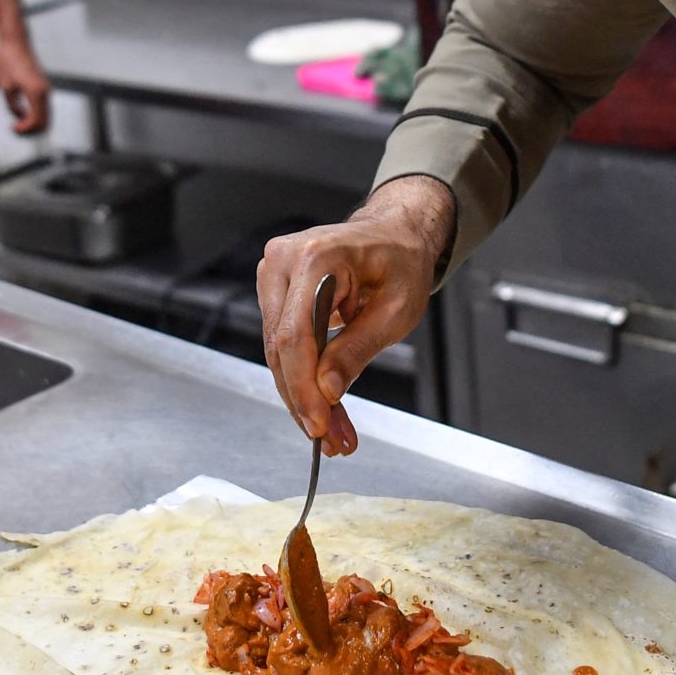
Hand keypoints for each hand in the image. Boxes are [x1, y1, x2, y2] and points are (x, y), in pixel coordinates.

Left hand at [0, 38, 51, 134]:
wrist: (16, 44)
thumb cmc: (9, 62)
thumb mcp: (6, 87)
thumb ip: (13, 106)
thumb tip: (19, 117)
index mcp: (36, 92)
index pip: (35, 121)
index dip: (24, 129)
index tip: (12, 128)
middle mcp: (45, 92)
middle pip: (44, 122)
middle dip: (30, 130)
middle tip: (15, 129)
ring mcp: (46, 90)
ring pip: (46, 117)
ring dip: (33, 124)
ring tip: (18, 123)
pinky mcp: (44, 88)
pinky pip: (44, 109)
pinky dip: (36, 116)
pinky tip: (22, 115)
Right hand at [255, 177, 454, 457]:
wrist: (395, 234)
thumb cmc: (401, 261)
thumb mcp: (397, 310)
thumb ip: (358, 349)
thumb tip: (327, 390)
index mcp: (317, 256)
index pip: (297, 335)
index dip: (304, 387)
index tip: (320, 426)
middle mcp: (284, 260)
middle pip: (281, 348)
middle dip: (305, 401)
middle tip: (330, 440)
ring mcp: (274, 273)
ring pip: (278, 352)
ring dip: (302, 396)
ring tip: (332, 432)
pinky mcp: (276, 290)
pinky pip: (283, 343)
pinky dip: (301, 377)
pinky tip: (322, 406)